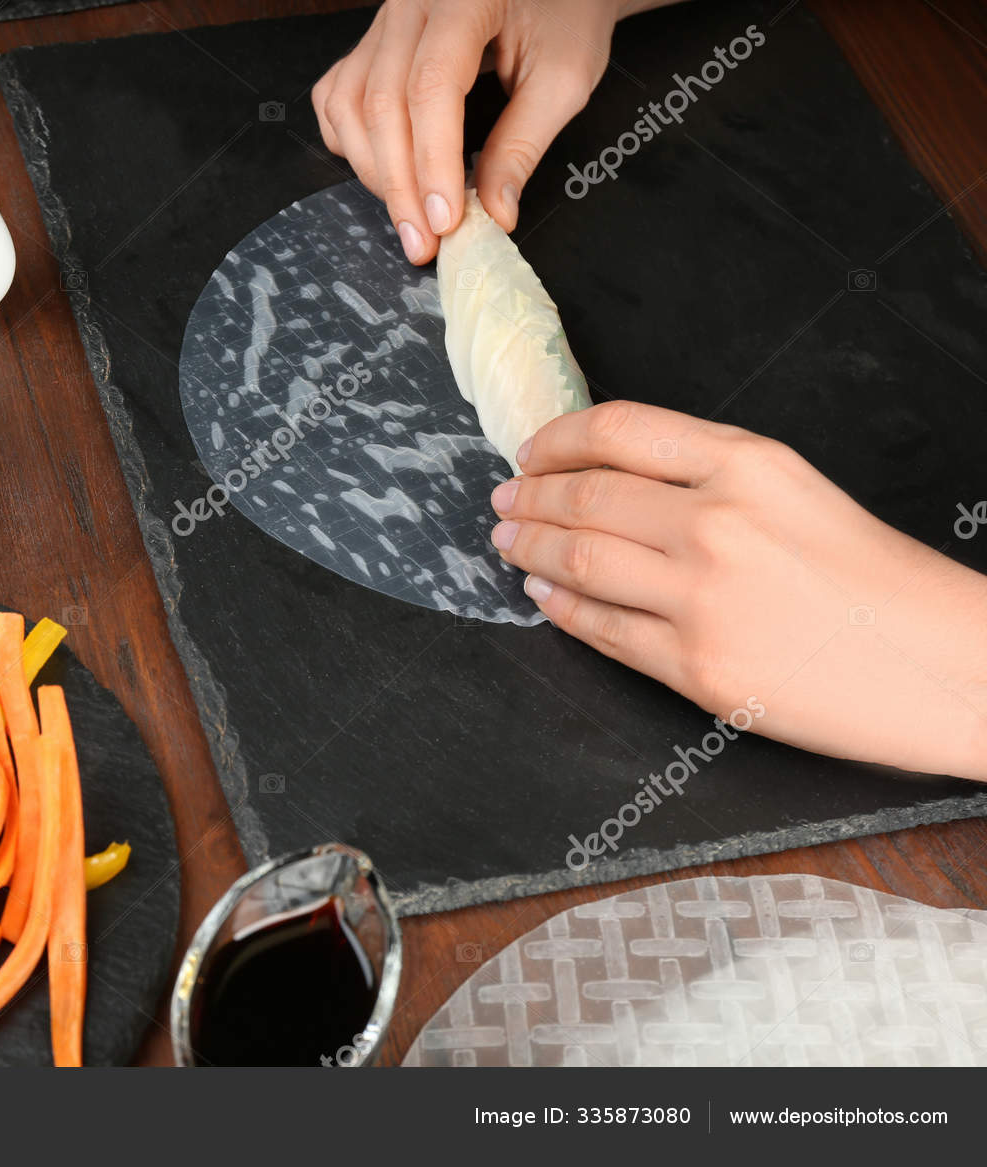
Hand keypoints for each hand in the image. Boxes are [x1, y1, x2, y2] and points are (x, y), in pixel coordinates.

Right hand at [312, 0, 641, 261]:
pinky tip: (381, 168)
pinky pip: (338, 94)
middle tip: (422, 242)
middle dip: (400, 185)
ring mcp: (383, 22)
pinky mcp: (372, 42)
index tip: (444, 221)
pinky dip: (349, 140)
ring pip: (350, 104)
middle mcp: (411, 3)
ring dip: (374, 171)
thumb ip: (524, 143)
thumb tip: (493, 213)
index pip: (432, 87)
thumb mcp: (565, 76)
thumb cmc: (566, 13)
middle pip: (382, 103)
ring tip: (409, 213)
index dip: (433, 161)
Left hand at [489, 401, 986, 780]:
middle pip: (584, 497)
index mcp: (747, 463)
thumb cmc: (874, 575)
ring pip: (576, 562)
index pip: (616, 431)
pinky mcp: (696, 666)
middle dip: (528, 498)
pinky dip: (558, 609)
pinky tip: (541, 597)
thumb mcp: (795, 489)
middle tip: (503, 500)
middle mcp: (717, 522)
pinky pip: (600, 630)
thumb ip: (706, 474)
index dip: (555, 440)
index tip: (530, 452)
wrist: (945, 663)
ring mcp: (702, 598)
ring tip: (508, 542)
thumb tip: (604, 474)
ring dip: (527, 550)